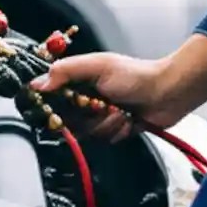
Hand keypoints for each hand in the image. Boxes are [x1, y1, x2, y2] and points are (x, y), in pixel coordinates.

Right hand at [31, 52, 183, 140]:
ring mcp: (100, 116)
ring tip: (123, 111)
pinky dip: (118, 131)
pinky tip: (130, 120)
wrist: (169, 92)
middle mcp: (86, 99)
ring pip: (87, 133)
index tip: (59, 109)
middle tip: (103, 105)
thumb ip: (66, 71)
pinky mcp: (113, 131)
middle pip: (68, 121)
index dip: (53, 107)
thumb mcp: (99, 66)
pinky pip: (105, 140)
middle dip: (88, 116)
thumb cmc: (136, 74)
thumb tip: (37, 84)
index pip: (52, 98)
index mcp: (78, 81)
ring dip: (107, 123)